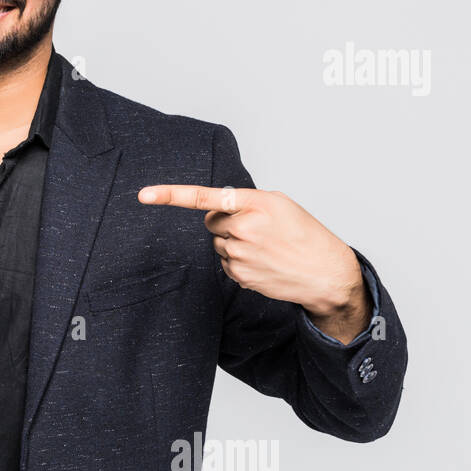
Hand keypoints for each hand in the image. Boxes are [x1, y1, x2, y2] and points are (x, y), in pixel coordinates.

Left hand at [137, 184, 364, 322]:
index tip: (144, 194)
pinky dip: (238, 261)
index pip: (205, 197)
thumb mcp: (281, 204)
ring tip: (265, 248)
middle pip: (211, 222)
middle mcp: (243, 228)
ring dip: (234, 243)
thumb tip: (216, 211)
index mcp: (255, 203)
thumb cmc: (306, 234)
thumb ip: (245, 202)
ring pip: (218, 243)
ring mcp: (239, 254)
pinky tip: (262, 262)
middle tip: (256, 229)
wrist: (326, 273)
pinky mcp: (239, 275)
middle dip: (226, 223)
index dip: (171, 195)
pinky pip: (225, 263)